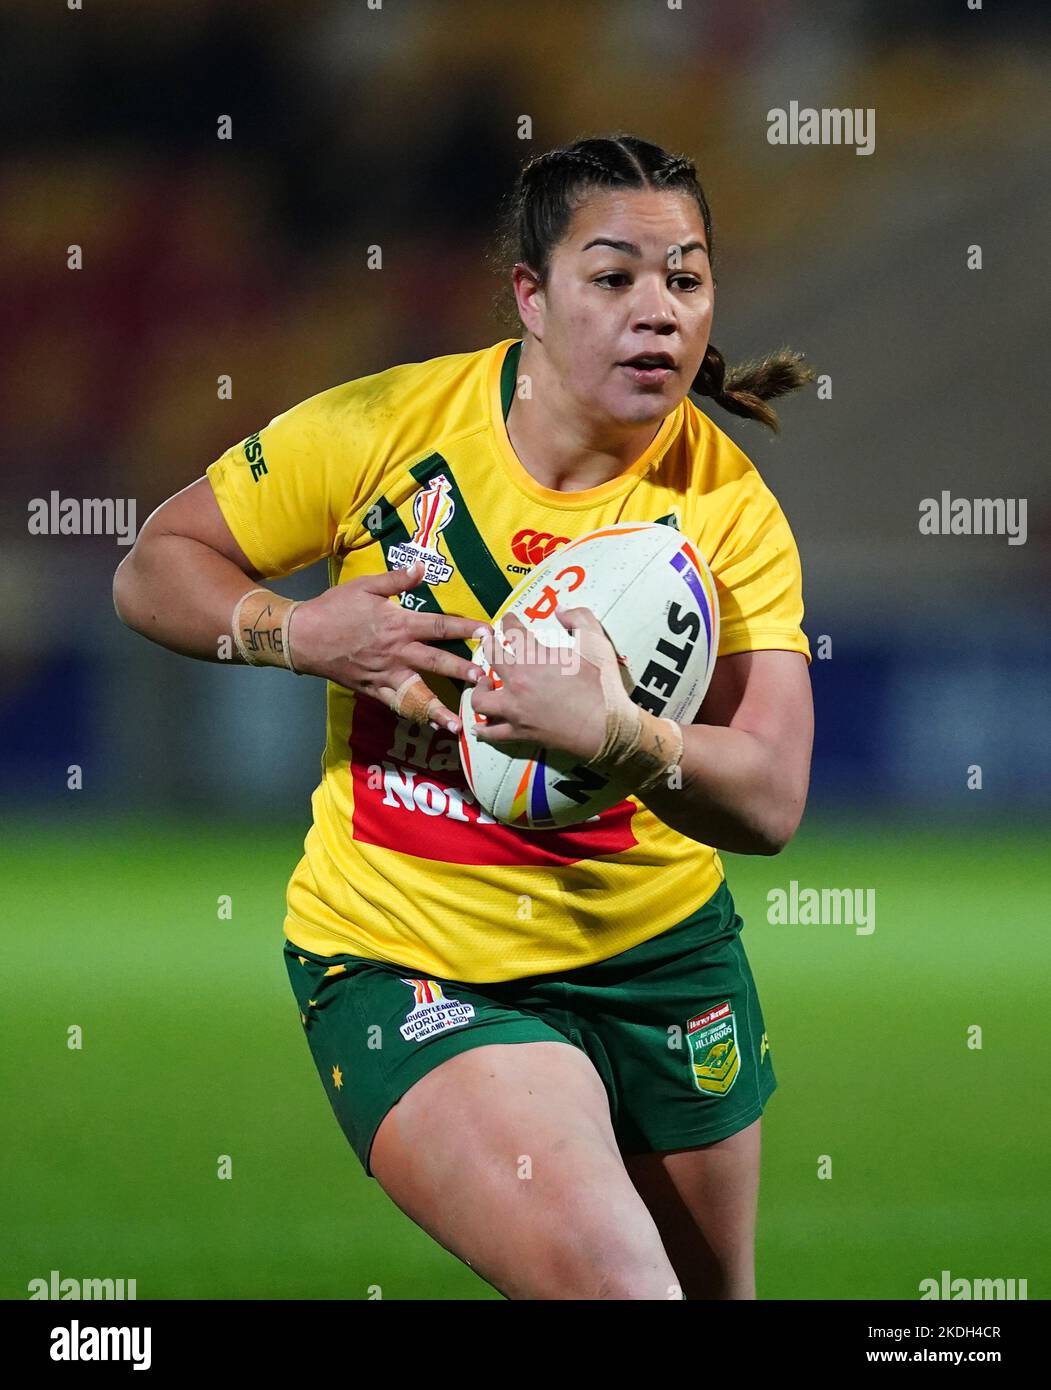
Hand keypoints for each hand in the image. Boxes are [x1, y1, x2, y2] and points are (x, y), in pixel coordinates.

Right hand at [289, 560, 490, 731]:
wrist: (303, 636)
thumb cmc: (334, 607)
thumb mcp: (365, 586)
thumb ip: (396, 580)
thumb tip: (422, 568)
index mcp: (398, 624)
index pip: (439, 626)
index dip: (464, 628)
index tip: (487, 632)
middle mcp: (396, 652)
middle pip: (435, 662)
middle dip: (461, 670)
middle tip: (484, 680)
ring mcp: (384, 674)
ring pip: (417, 693)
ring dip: (438, 708)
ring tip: (458, 723)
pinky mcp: (372, 689)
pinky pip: (396, 705)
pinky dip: (412, 716)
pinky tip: (429, 726)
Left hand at [470, 607, 628, 761]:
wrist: (607, 727)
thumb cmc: (602, 685)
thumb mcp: (597, 642)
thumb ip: (580, 618)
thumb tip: (561, 610)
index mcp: (534, 658)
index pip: (512, 632)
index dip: (509, 621)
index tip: (508, 619)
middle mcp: (518, 682)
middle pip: (490, 659)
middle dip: (487, 645)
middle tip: (487, 642)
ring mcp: (516, 710)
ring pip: (481, 699)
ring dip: (479, 689)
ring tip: (485, 684)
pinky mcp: (520, 732)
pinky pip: (492, 732)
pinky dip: (483, 730)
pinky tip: (479, 726)